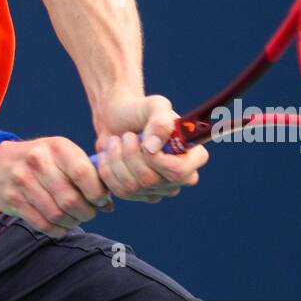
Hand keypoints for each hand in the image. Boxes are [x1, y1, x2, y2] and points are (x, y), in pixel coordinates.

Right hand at [0, 136, 114, 238]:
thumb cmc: (40, 160)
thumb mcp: (61, 154)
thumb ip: (86, 174)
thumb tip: (109, 204)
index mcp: (56, 146)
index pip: (83, 173)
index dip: (97, 192)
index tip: (101, 200)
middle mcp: (38, 161)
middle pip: (71, 199)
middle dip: (86, 212)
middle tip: (89, 213)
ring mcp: (22, 181)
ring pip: (58, 214)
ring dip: (72, 222)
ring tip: (75, 219)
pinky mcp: (13, 200)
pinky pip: (43, 224)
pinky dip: (58, 230)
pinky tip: (61, 225)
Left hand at [93, 92, 209, 203]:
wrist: (116, 119)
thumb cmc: (140, 111)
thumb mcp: (154, 105)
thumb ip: (161, 120)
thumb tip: (154, 147)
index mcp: (193, 156)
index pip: (182, 173)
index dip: (159, 160)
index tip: (145, 142)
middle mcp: (180, 178)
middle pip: (151, 181)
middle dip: (131, 155)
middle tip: (127, 136)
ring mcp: (158, 189)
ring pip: (132, 186)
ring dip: (117, 158)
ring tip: (117, 141)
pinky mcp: (138, 195)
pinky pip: (119, 190)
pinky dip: (107, 169)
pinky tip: (109, 154)